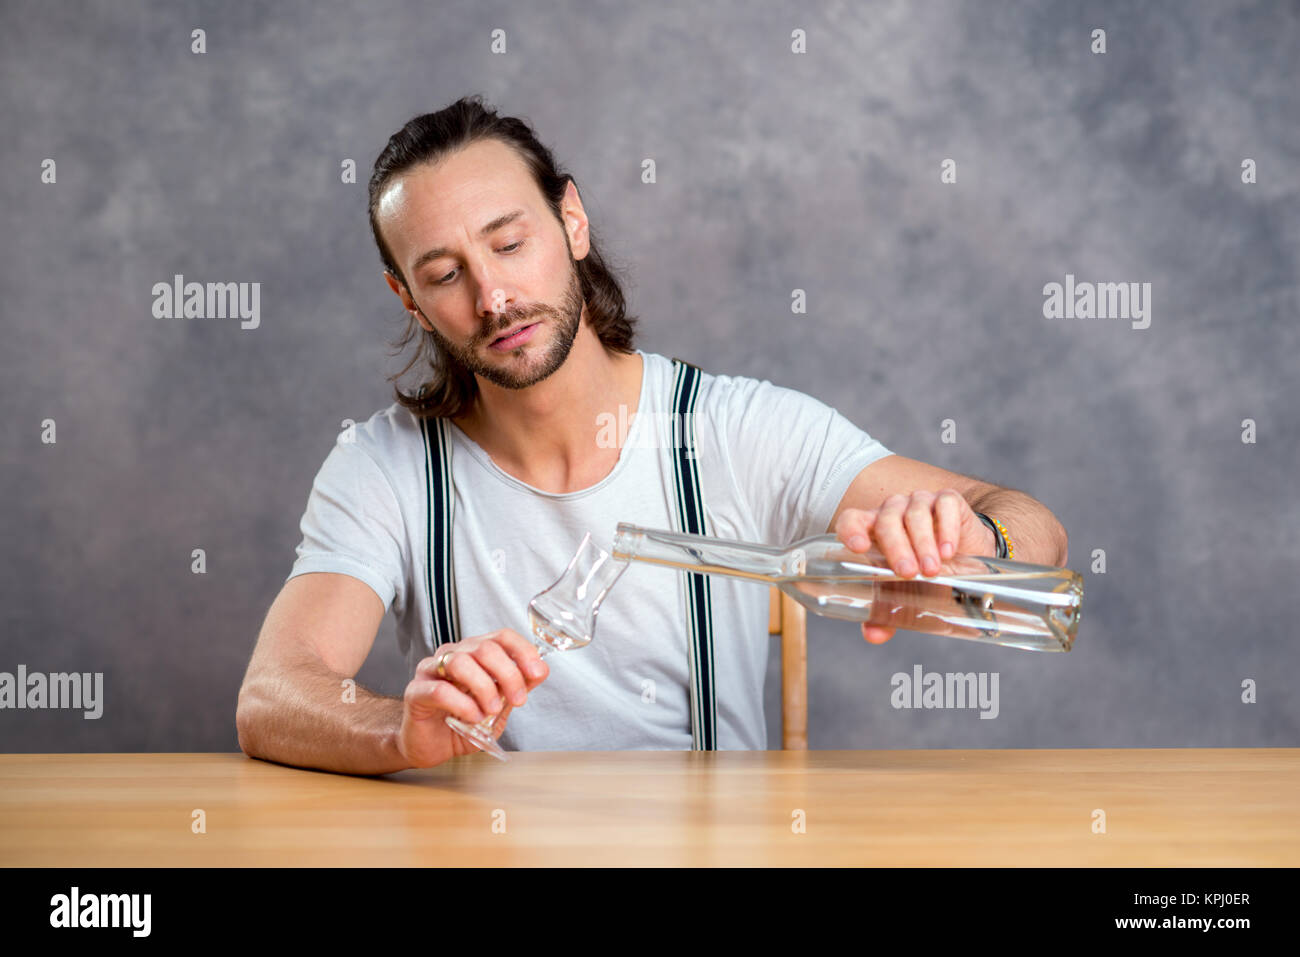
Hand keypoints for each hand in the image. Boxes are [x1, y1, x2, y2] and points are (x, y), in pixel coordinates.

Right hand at [395, 628, 549, 766]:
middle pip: (485, 648)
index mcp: (473, 652)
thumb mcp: (498, 706)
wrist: (430, 746)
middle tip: (518, 700)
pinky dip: (463, 705)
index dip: (522, 651)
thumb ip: (516, 688)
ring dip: (484, 687)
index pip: (501, 637)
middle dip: (508, 674)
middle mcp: (452, 654)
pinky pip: (440, 690)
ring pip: (461, 663)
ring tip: (492, 709)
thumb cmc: (462, 722)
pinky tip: (472, 717)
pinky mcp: (415, 692)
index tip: (537, 673)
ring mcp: (431, 671)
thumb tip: (540, 671)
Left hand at [833, 489, 995, 644]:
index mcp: (873, 530)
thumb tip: (873, 635)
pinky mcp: (948, 500)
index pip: (852, 519)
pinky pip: (944, 505)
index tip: (859, 548)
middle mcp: (893, 511)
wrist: (968, 555)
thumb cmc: (924, 570)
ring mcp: (920, 502)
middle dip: (896, 547)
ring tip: (931, 570)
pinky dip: (946, 528)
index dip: (851, 530)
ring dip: (922, 543)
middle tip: (908, 573)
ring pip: (915, 514)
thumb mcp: (904, 591)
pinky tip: (949, 551)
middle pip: (887, 521)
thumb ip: (885, 611)